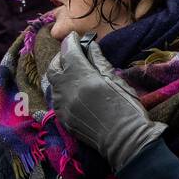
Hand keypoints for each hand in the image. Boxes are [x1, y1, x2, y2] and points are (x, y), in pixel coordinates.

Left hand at [47, 33, 165, 170]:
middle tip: (72, 52)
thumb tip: (90, 46)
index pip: (69, 52)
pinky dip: (60, 89)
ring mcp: (62, 106)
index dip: (71, 42)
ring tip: (71, 70)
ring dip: (59, 73)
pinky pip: (55, 98)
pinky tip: (72, 89)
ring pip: (51, 83)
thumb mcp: (116, 80)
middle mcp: (67, 90)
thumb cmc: (127, 108)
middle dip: (61, 56)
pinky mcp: (63, 119)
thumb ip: (99, 61)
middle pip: (54, 67)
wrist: (125, 140)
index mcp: (83, 77)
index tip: (75, 37)